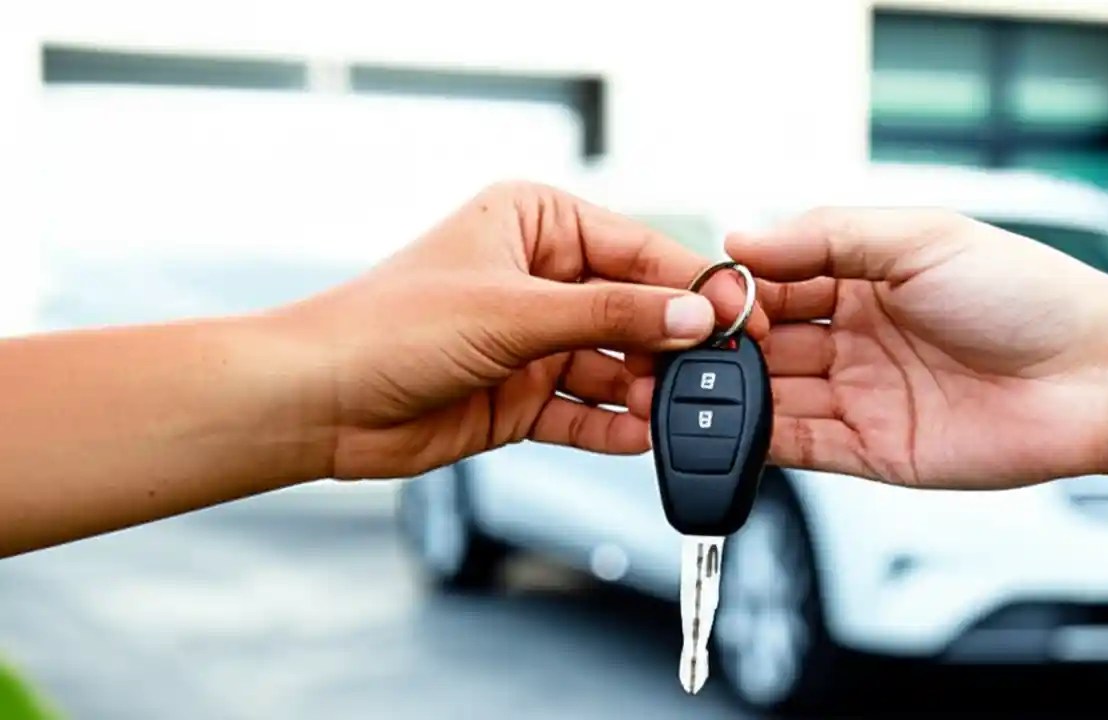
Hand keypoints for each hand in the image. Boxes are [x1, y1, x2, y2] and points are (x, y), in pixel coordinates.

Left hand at [281, 182, 763, 479]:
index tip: (742, 311)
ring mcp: (532, 340)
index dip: (692, 283)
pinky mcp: (521, 395)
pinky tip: (641, 437)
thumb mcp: (513, 311)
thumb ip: (610, 315)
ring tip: (677, 412)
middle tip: (721, 372)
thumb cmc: (392, 326)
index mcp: (536, 223)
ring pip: (614, 364)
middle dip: (672, 343)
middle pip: (632, 310)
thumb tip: (694, 314)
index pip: (635, 249)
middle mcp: (539, 278)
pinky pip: (584, 409)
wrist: (322, 401)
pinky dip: (611, 424)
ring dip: (645, 390)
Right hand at [636, 208, 1107, 489]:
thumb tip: (741, 236)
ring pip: (770, 396)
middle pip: (762, 342)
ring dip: (726, 398)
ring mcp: (860, 394)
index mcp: (863, 277)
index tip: (701, 297)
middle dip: (717, 346)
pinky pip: (800, 446)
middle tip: (677, 350)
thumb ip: (825, 236)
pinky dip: (757, 443)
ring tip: (684, 395)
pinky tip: (724, 434)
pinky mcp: (872, 450)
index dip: (733, 290)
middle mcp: (854, 336)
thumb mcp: (920, 238)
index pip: (773, 281)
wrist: (1097, 378)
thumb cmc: (1027, 295)